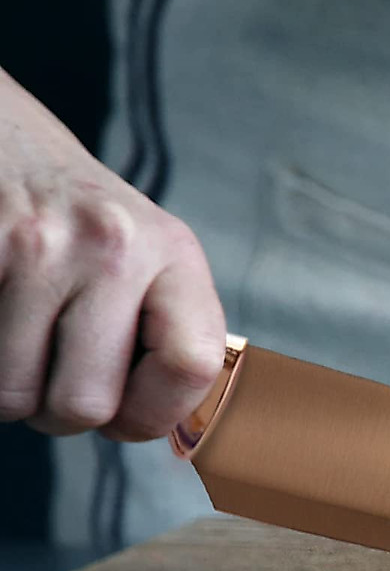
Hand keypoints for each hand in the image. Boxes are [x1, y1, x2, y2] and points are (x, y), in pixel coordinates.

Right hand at [0, 69, 224, 440]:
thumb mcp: (150, 258)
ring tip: (19, 343)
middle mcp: (111, 245)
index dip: (154, 414)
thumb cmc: (81, 223)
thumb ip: (169, 334)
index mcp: (173, 253)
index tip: (128, 414)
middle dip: (61, 413)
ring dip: (9, 391)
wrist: (3, 138)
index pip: (191, 367)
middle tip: (55, 376)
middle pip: (84, 404)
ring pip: (10, 396)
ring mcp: (35, 245)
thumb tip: (174, 431)